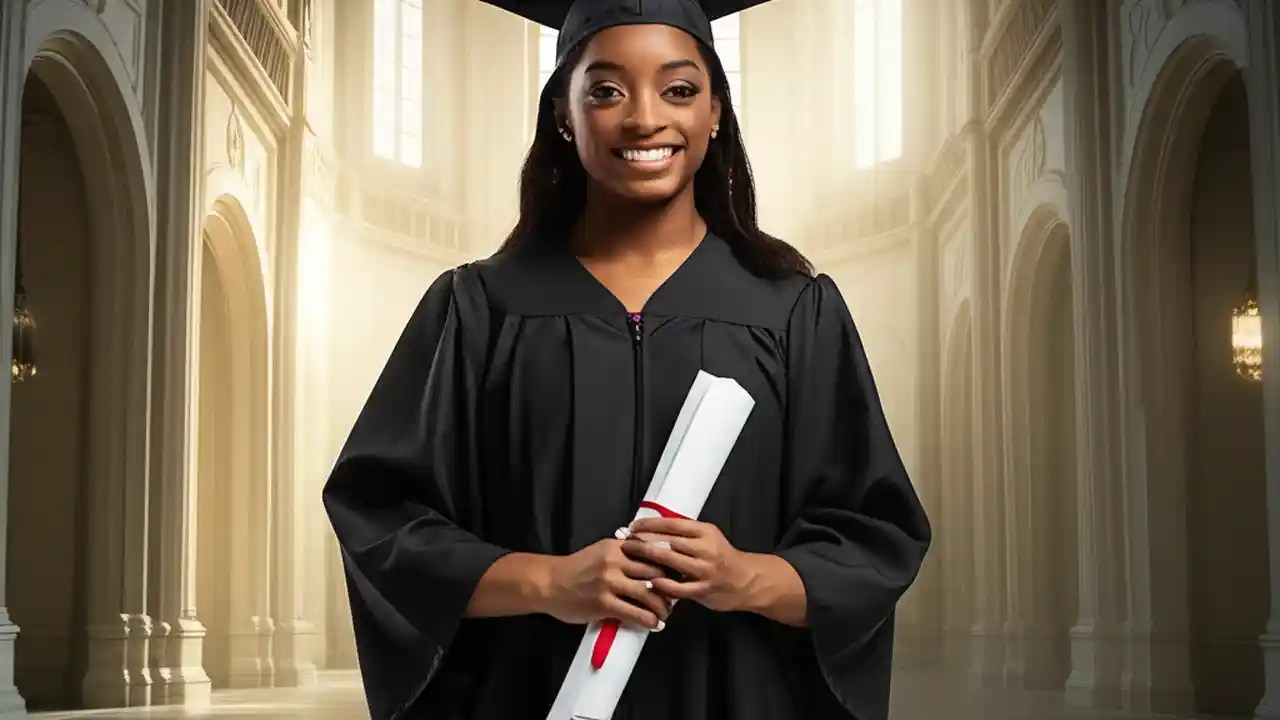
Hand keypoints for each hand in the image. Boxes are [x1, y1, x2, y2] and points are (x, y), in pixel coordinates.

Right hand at [542, 539, 670, 628]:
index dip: (668, 564)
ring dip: (663, 606)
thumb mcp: (601, 551)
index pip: (652, 552)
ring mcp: (609, 582)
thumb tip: (652, 560)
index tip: (676, 574)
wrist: (549, 583)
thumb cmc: (576, 569)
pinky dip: (649, 620)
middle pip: (655, 572)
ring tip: (666, 613)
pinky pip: (635, 613)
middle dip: (669, 586)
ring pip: (649, 593)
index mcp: (617, 546)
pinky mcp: (603, 603)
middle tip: (675, 597)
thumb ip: (623, 554)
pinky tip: (654, 625)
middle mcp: (615, 561)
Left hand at [621, 517, 755, 612]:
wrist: (746, 580)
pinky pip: (677, 587)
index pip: (672, 524)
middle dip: (643, 541)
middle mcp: (705, 549)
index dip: (650, 524)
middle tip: (625, 542)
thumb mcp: (708, 537)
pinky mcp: (703, 590)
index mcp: (705, 532)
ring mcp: (704, 570)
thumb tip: (653, 526)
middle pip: (667, 541)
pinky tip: (649, 582)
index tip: (633, 526)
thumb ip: (685, 533)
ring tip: (630, 559)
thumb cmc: (721, 557)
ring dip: (647, 560)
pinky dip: (661, 584)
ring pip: (670, 561)